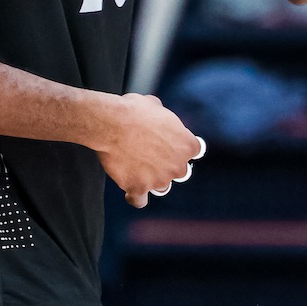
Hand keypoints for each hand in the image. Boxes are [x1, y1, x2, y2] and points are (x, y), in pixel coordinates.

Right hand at [94, 93, 204, 208]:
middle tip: (152, 154)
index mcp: (187, 144)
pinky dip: (135, 196)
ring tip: (139, 169)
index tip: (171, 143)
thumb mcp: (155, 105)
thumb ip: (163, 118)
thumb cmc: (133, 110)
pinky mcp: (138, 188)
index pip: (194, 150)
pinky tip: (130, 190)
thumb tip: (157, 115)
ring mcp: (159, 180)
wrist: (112, 124)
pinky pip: (139, 200)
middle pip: (180, 171)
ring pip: (162, 186)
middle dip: (168, 164)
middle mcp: (178, 166)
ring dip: (153, 180)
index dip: (181, 146)